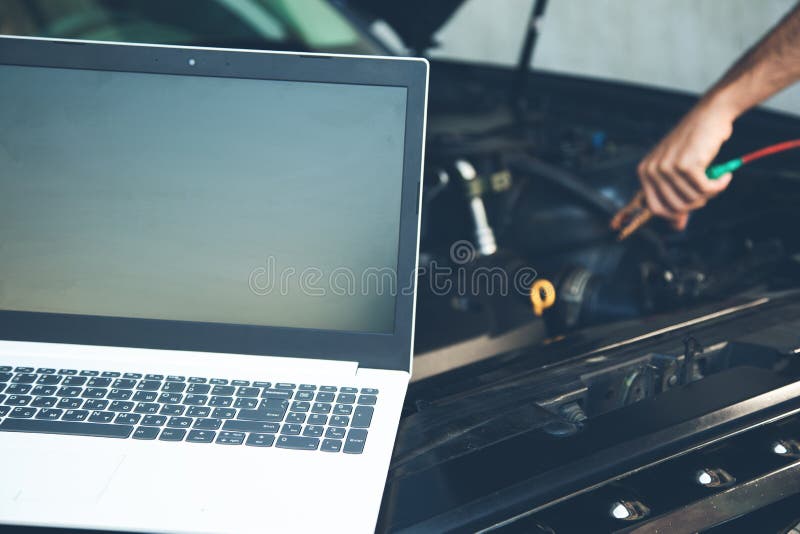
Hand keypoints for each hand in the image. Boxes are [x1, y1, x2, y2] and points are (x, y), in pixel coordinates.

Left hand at [633, 101, 735, 229]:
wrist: (709, 115)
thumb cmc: (694, 144)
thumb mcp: (678, 171)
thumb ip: (675, 197)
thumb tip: (677, 226)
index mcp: (645, 172)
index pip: (655, 208)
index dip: (674, 215)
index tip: (689, 213)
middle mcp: (652, 170)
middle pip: (675, 208)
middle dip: (696, 204)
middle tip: (708, 191)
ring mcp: (668, 168)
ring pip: (692, 200)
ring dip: (710, 193)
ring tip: (716, 178)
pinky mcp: (687, 165)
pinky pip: (706, 190)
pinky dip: (719, 185)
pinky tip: (725, 175)